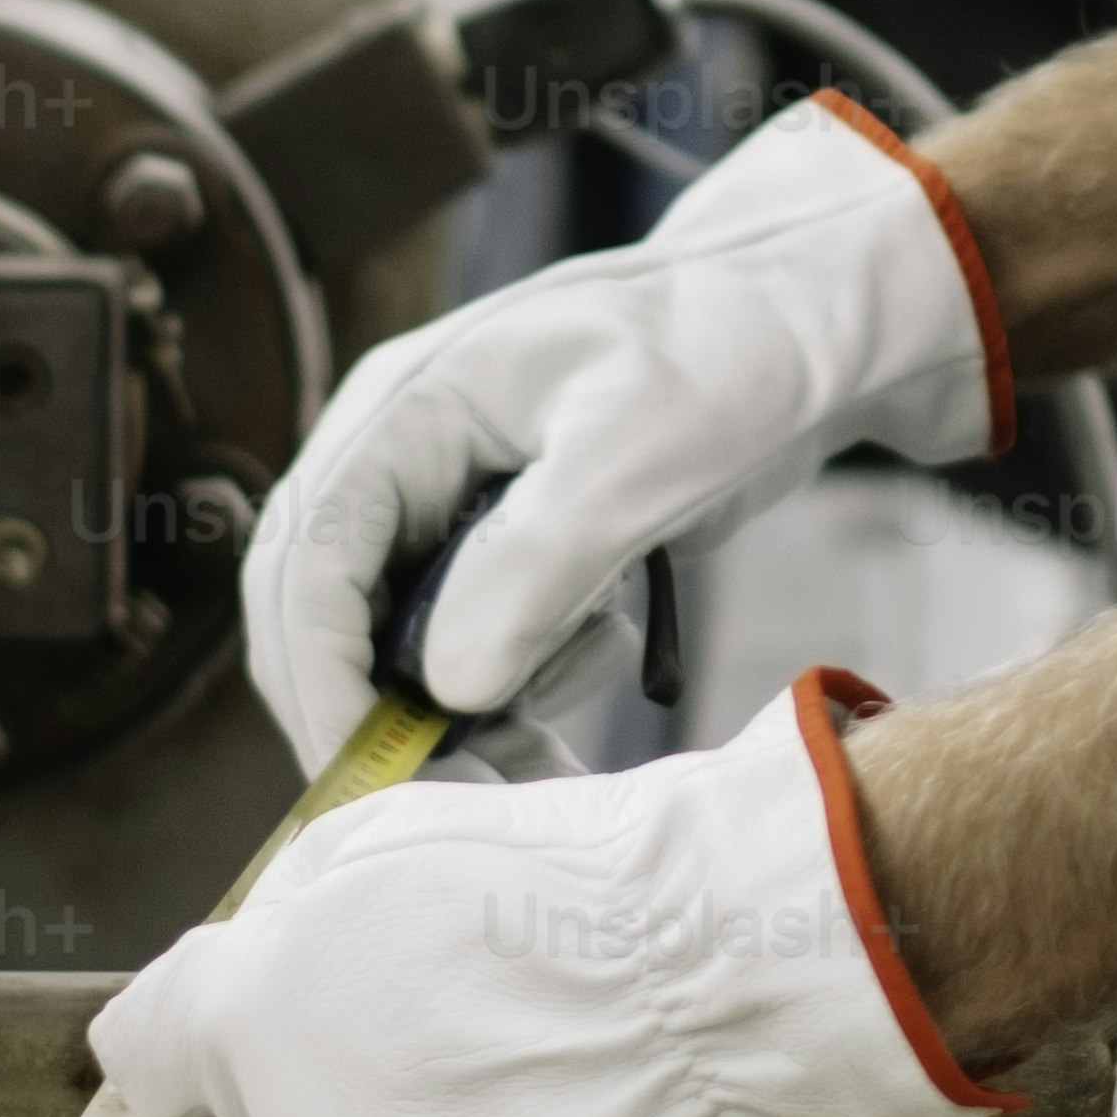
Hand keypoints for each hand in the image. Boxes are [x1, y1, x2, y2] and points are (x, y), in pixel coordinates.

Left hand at [91, 674, 994, 1116]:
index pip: (152, 1064)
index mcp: (260, 1030)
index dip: (209, 1042)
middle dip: (343, 1108)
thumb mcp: (377, 848)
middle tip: (466, 1040)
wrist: (747, 976)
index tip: (254, 1045)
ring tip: (545, 1100)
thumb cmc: (575, 893)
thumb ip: (258, 939)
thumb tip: (197, 1011)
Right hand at [242, 95, 997, 775]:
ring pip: (402, 651)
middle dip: (392, 719)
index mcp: (404, 409)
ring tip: (566, 723)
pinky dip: (516, 691)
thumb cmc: (731, 348)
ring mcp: (452, 508)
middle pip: (332, 621)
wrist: (813, 326)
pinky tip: (601, 658)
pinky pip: (472, 648)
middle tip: (482, 791)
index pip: (302, 561)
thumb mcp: (640, 449)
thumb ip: (536, 564)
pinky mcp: (508, 550)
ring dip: (466, 715)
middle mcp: (405, 459)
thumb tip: (446, 688)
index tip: (375, 776)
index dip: (316, 677)